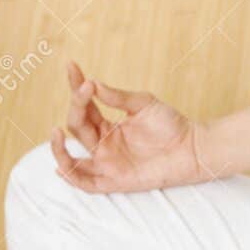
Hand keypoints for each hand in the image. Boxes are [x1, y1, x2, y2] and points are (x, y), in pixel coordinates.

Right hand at [50, 60, 208, 192]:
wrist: (194, 148)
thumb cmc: (172, 126)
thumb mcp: (144, 104)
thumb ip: (119, 97)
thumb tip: (93, 84)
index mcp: (107, 126)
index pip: (83, 107)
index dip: (76, 87)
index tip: (72, 66)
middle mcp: (103, 144)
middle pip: (77, 127)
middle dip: (77, 107)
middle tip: (85, 89)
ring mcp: (108, 163)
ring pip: (73, 160)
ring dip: (58, 148)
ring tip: (56, 131)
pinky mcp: (116, 180)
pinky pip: (87, 183)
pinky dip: (73, 177)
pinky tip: (61, 167)